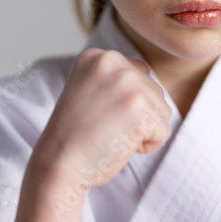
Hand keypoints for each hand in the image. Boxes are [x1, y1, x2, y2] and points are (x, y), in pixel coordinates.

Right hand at [30, 48, 172, 194]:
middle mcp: (112, 61)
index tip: (97, 114)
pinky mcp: (140, 108)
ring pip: (162, 111)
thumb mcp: (90, 92)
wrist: (57, 165)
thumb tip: (151, 85)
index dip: (125, 104)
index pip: (138, 75)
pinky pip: (163, 131)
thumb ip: (116, 81)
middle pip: (154, 91)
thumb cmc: (74, 137)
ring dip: (142, 130)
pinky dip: (147, 146)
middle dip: (137, 116)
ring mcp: (127, 83)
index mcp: (96, 56)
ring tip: (110, 135)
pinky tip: (118, 145)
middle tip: (103, 127)